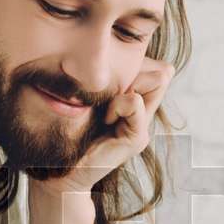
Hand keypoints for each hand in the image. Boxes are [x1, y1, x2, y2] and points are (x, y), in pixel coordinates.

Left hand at [33, 58, 171, 199]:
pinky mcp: (137, 138)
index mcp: (134, 100)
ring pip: (157, 80)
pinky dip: (118, 105)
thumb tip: (114, 51)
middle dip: (135, 72)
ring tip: (107, 107)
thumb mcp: (87, 98)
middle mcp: (144, 112)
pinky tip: (105, 118)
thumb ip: (105, 81)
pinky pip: (135, 103)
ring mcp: (143, 126)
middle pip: (161, 71)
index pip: (157, 67)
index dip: (136, 65)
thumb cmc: (68, 131)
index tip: (108, 82)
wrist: (63, 171)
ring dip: (128, 86)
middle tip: (109, 94)